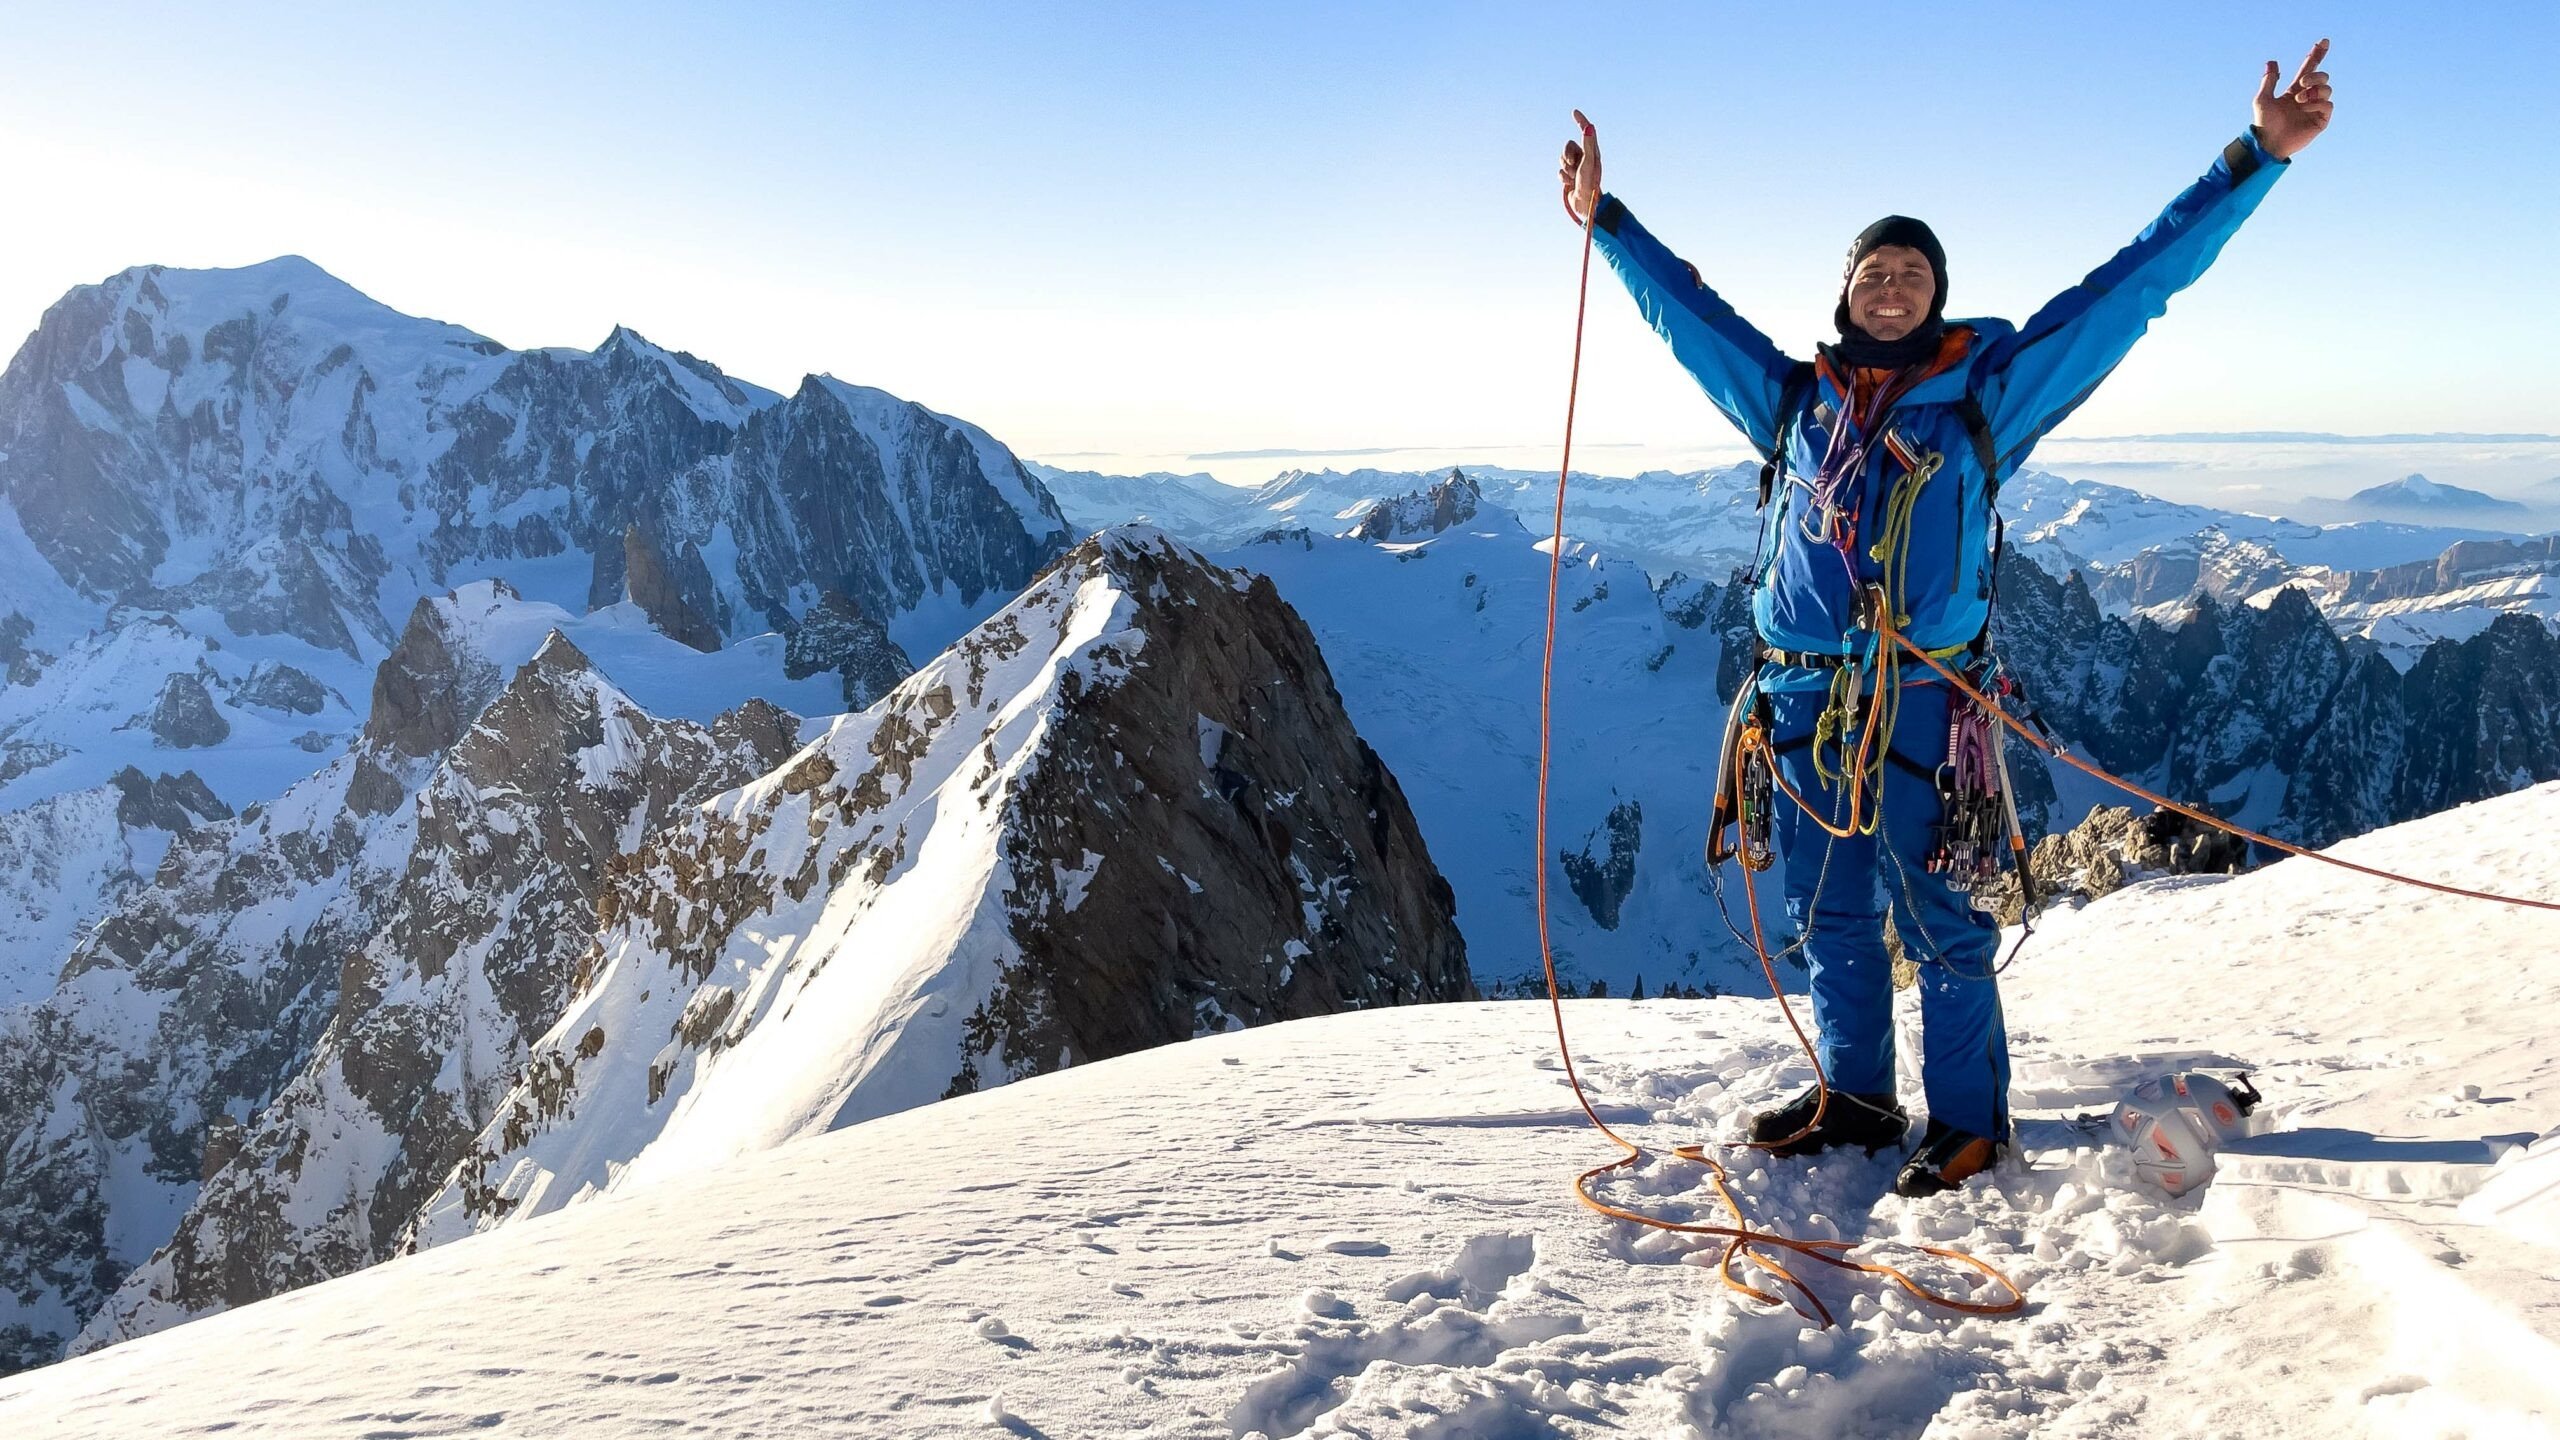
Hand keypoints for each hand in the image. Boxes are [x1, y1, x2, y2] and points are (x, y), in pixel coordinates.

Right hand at [1558, 110, 1600, 223]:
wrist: (1584, 204)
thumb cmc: (1589, 183)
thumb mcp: (1589, 161)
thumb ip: (1588, 143)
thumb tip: (1589, 126)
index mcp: (1592, 152)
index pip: (1587, 132)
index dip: (1581, 121)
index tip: (1574, 112)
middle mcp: (1584, 158)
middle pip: (1568, 145)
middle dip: (1567, 154)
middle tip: (1573, 164)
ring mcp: (1576, 167)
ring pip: (1562, 158)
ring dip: (1565, 168)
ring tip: (1573, 177)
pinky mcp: (1568, 176)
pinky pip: (1559, 170)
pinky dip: (1562, 177)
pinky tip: (1569, 183)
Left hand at [2253, 39, 2333, 158]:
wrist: (2268, 143)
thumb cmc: (2263, 123)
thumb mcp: (2262, 99)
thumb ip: (2269, 81)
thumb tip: (2272, 61)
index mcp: (2295, 90)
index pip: (2309, 68)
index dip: (2317, 55)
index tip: (2324, 41)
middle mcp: (2307, 97)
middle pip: (2322, 76)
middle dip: (2314, 75)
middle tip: (2301, 83)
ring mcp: (2315, 108)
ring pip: (2327, 89)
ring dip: (2314, 90)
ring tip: (2299, 99)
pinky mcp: (2320, 120)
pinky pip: (2328, 105)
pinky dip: (2317, 103)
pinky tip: (2305, 108)